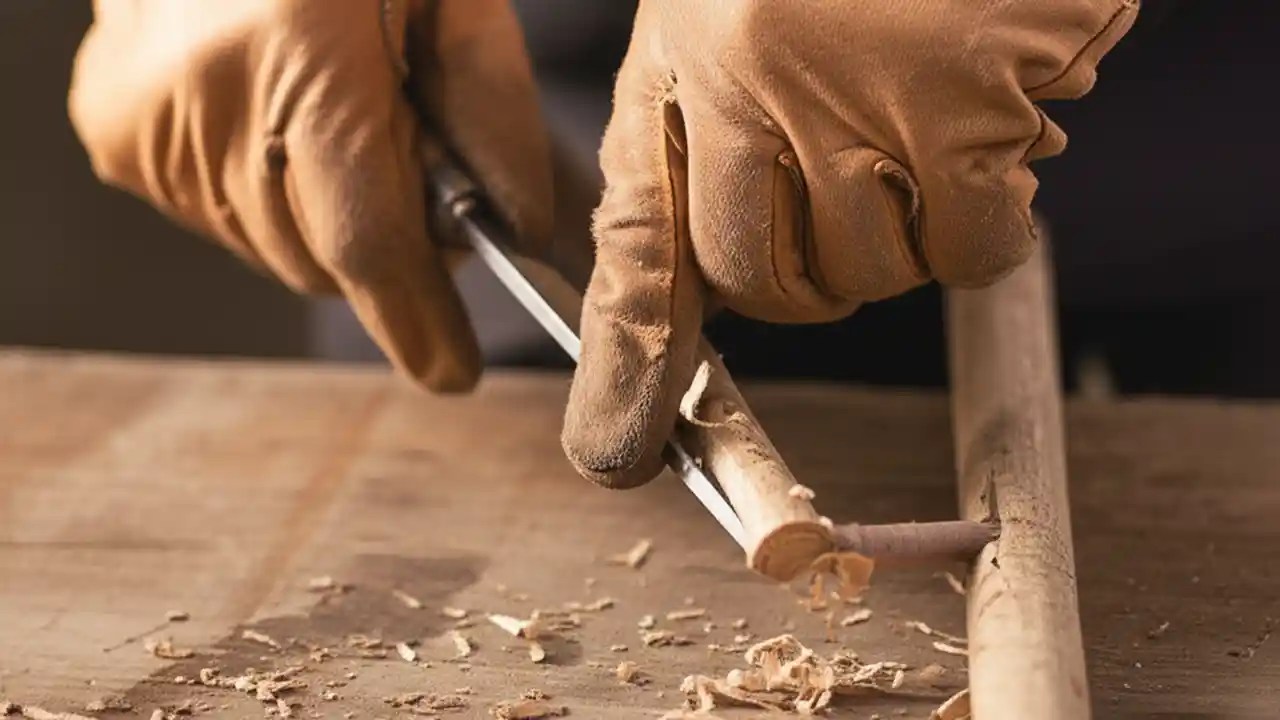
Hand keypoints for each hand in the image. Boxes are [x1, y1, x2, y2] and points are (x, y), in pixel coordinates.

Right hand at [68, 0, 551, 390]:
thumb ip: (494, 111)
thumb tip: (517, 234)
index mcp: (304, 48)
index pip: (366, 239)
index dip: (416, 318)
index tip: (454, 370)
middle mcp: (208, 97)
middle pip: (324, 259)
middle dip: (389, 250)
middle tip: (420, 176)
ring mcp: (147, 123)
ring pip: (276, 250)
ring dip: (330, 223)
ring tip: (343, 130)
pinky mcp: (116, 136)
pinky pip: (226, 221)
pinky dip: (275, 198)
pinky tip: (282, 123)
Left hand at [563, 0, 1137, 487]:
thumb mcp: (746, 22)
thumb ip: (719, 138)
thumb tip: (723, 286)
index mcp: (679, 57)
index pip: (638, 242)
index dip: (627, 360)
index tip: (613, 449)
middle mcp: (743, 82)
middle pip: (760, 285)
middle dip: (809, 278)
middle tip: (857, 196)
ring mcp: (849, 98)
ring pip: (867, 276)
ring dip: (906, 234)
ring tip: (928, 124)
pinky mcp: (960, 109)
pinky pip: (969, 253)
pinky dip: (987, 222)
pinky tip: (993, 132)